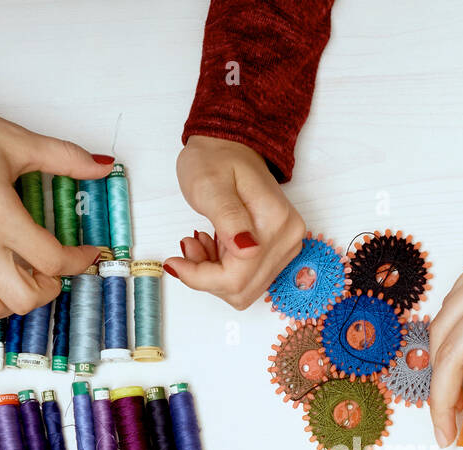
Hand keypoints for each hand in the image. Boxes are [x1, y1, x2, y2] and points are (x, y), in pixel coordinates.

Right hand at [0, 79, 109, 318]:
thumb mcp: (17, 140)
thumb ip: (65, 158)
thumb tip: (105, 167)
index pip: (53, 261)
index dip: (80, 261)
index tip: (87, 253)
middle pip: (23, 298)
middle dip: (48, 289)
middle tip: (52, 269)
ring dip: (11, 302)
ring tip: (18, 278)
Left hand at [166, 136, 305, 308]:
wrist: (231, 146)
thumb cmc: (216, 160)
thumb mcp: (210, 184)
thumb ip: (228, 218)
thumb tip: (248, 251)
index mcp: (276, 224)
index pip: (237, 277)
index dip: (201, 277)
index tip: (175, 261)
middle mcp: (288, 240)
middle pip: (242, 290)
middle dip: (207, 276)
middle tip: (187, 246)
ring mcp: (285, 248)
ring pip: (243, 289)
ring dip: (213, 274)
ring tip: (198, 242)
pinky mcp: (276, 252)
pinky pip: (246, 279)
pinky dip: (222, 270)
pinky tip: (211, 245)